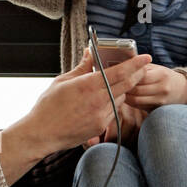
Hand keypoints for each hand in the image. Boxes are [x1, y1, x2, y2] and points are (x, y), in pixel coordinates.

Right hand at [3, 49, 150, 173]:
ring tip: (119, 81)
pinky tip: (105, 98)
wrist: (41, 134)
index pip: (119, 72)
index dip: (135, 63)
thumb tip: (90, 52)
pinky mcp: (99, 127)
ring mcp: (100, 116)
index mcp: (88, 85)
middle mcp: (98, 101)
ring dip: (123, 89)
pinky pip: (112, 111)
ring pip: (120, 98)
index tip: (145, 57)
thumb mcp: (63, 80)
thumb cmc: (48, 106)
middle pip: (126, 85)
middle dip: (137, 74)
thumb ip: (82, 67)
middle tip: (143, 66)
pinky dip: (113, 102)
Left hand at [123, 63, 186, 109]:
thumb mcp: (157, 68)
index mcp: (161, 74)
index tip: (117, 74)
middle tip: (114, 84)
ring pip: (136, 100)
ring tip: (118, 91)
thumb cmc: (165, 76)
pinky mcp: (158, 109)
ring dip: (125, 96)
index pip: (139, 76)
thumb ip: (142, 67)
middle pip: (136, 89)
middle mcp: (162, 88)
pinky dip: (132, 103)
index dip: (127, 76)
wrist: (184, 90)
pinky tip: (127, 98)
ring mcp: (161, 100)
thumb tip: (122, 65)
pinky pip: (140, 107)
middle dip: (123, 87)